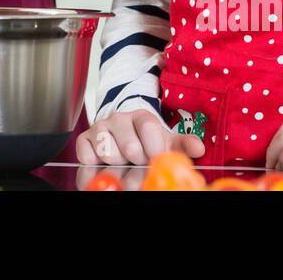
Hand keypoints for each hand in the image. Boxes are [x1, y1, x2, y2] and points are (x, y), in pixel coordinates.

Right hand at [75, 110, 204, 165]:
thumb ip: (183, 144)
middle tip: (140, 164)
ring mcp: (100, 128)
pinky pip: (87, 156)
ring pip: (108, 153)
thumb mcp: (166, 142)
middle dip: (137, 161)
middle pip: (129, 146)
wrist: (122, 138)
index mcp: (142, 117)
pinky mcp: (84, 140)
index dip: (154, 147)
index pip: (148, 127)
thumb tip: (198, 148)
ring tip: (124, 163)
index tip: (157, 159)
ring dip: (118, 164)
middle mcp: (119, 119)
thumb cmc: (146, 142)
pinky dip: (95, 166)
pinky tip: (106, 165)